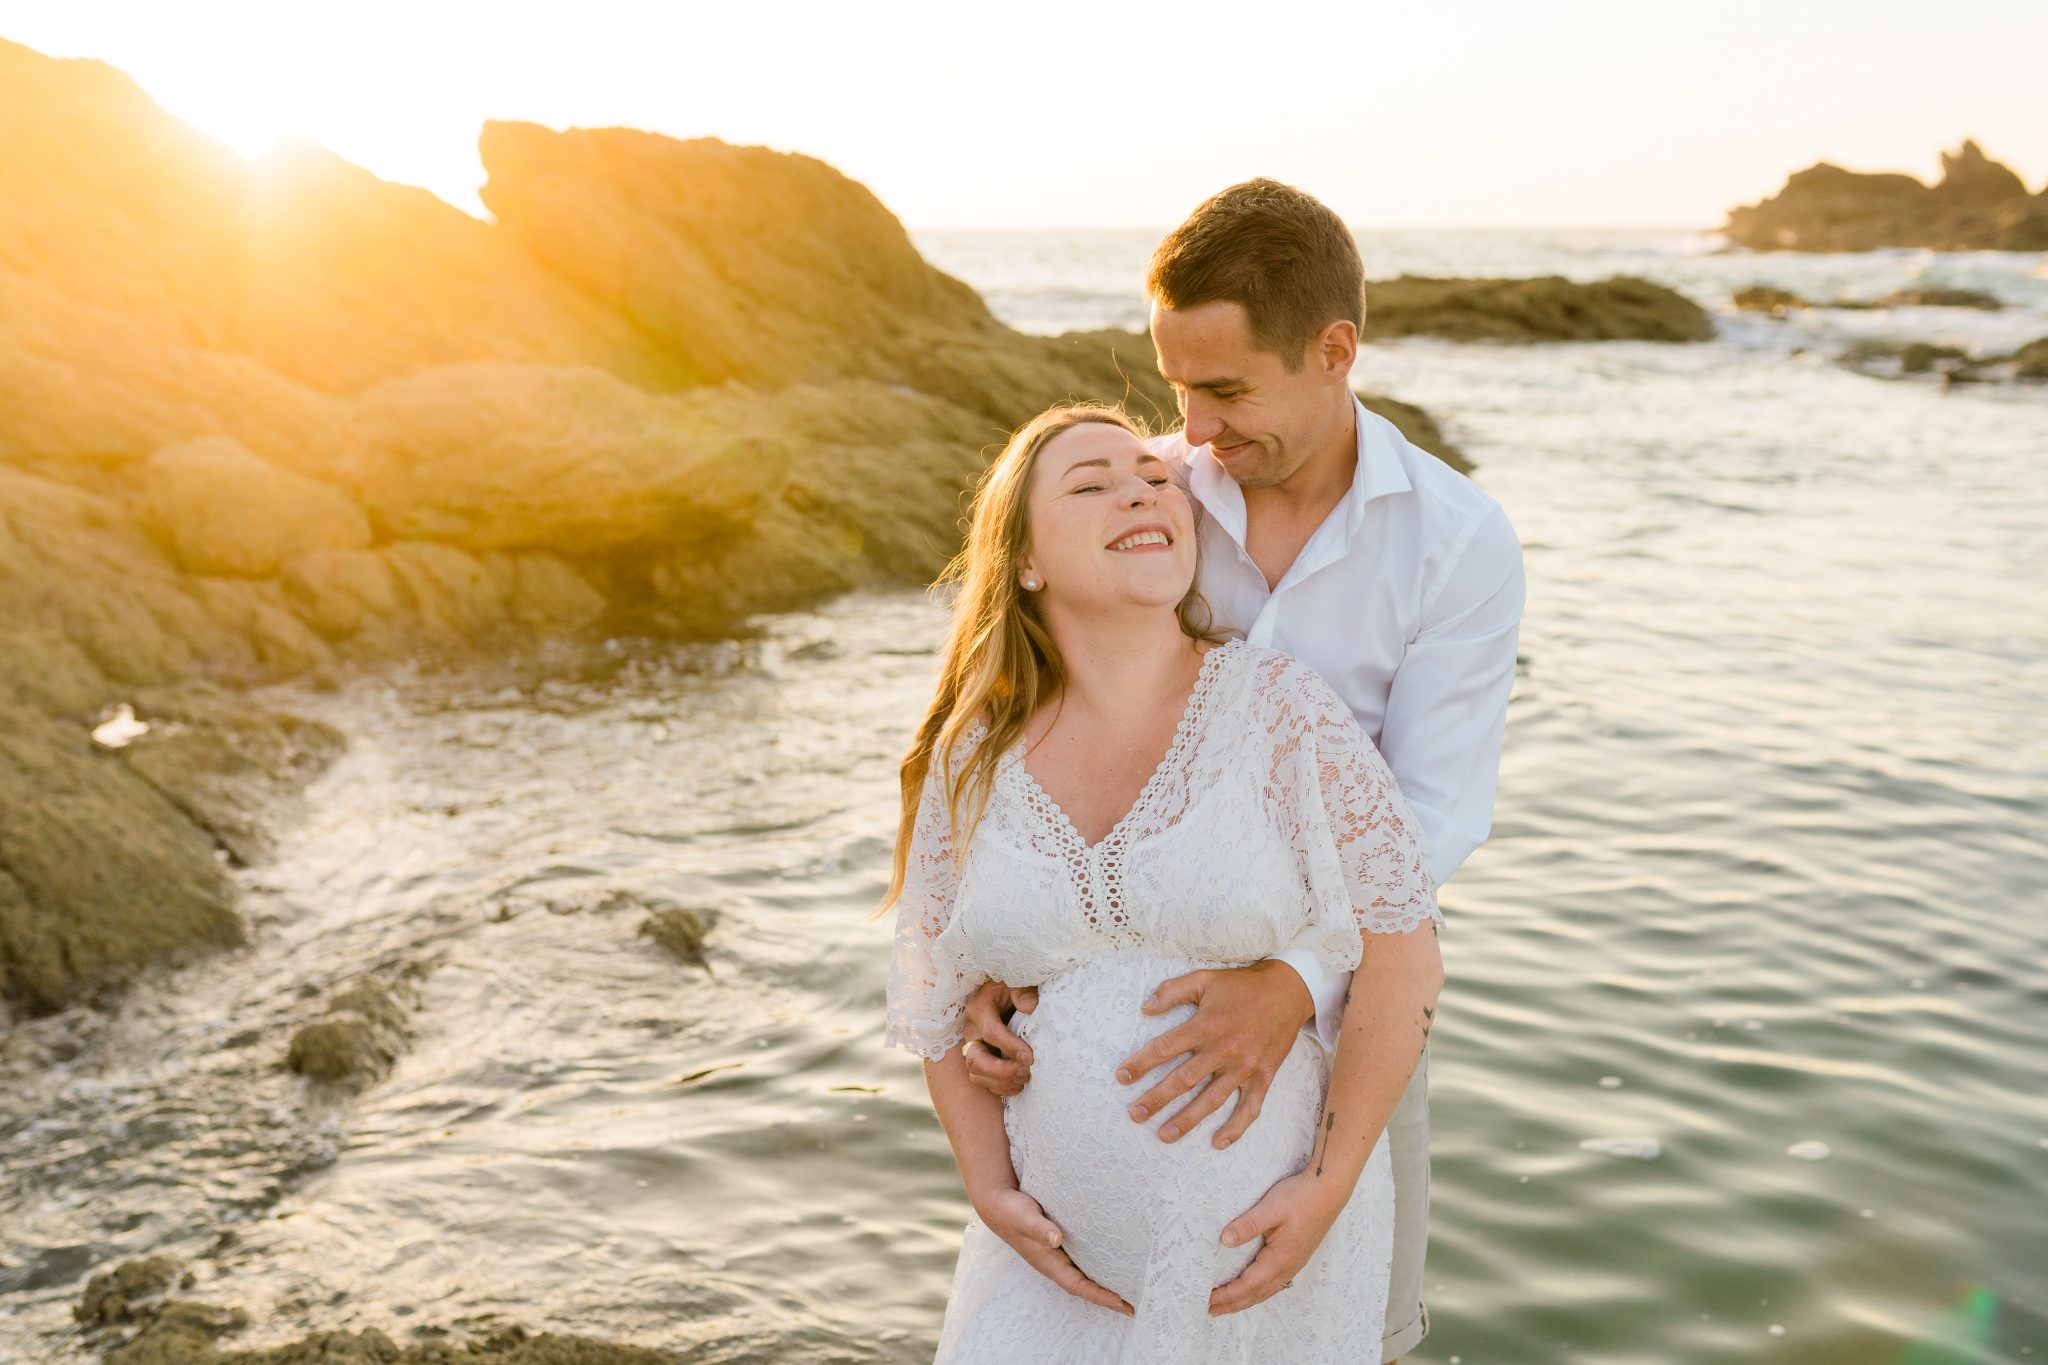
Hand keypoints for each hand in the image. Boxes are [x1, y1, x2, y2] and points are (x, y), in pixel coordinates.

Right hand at [961, 979, 1038, 1097]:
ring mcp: (973, 1047)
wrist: (1003, 993)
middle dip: (1001, 1072)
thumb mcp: (1016, 982)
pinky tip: (1019, 1083)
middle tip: (1025, 1071)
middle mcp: (971, 1031)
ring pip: (976, 1075)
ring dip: (1002, 1082)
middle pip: (975, 1060)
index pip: (991, 1033)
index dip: (1010, 1047)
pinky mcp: (979, 1059)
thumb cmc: (1011, 987)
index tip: (1030, 1057)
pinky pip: (983, 1082)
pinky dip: (1001, 1088)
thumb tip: (1030, 1006)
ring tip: (1025, 1077)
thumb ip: (1023, 991)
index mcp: (978, 1009)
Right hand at [975, 1185, 1133, 1315]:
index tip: (1120, 1302)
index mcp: (1048, 1263)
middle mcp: (1055, 1263)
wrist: (998, 1203)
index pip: (1077, 1285)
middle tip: (1132, 1307)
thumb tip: (1056, 1239)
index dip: (1099, 1295)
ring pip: (1085, 1275)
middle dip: (1107, 1298)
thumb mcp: (1024, 1218)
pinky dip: (1097, 1267)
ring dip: (1104, 1285)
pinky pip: (1082, 1261)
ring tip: (1128, 1290)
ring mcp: (1057, 1255)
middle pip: (1085, 1286)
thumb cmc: (1011, 1212)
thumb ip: (1039, 1228)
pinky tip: (1111, 1264)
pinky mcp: (1059, 1245)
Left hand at [1113, 960, 1311, 1148]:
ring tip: (1165, 1135)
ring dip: (1187, 1120)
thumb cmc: (1242, 985)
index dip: (1141, 1063)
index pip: (1165, 1048)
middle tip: (1135, 1114)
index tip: (1121, 1077)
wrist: (1289, 991)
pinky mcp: (1263, 1077)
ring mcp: (1245, 1066)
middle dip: (1157, 1099)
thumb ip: (1173, 991)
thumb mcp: (1205, 978)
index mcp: (1206, 1024)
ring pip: (1211, 1100)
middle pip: (1184, 1080)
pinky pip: (1250, 1108)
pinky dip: (1236, 1128)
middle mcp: (1224, 1049)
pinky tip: (1218, 1142)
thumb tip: (1145, 1008)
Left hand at [1208, 1172, 1345, 1315]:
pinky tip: (1254, 1289)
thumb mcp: (1270, 1208)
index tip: (1207, 1299)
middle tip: (1211, 1311)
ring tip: (1228, 1305)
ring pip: (1266, 1290)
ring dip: (1245, 1300)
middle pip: (1256, 1294)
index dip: (1226, 1294)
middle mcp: (1287, 1267)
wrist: (1329, 1190)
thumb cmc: (1300, 1197)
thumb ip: (1248, 1225)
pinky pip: (1274, 1283)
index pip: (1247, 1285)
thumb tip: (1225, 1240)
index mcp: (1279, 1259)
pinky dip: (1259, 1291)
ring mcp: (1294, 1264)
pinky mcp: (1296, 1256)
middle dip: (1232, 1304)